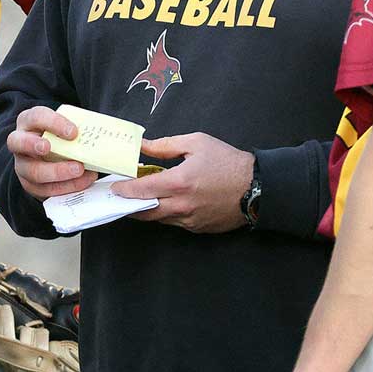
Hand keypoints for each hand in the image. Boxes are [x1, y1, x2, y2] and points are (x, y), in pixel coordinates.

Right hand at [7, 106, 97, 199]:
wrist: (52, 155)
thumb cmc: (61, 136)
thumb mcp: (64, 127)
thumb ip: (74, 129)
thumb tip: (100, 134)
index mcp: (28, 121)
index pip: (36, 117)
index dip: (53, 123)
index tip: (73, 132)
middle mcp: (19, 142)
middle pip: (18, 142)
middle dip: (35, 145)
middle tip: (51, 149)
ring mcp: (22, 165)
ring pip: (32, 172)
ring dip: (57, 172)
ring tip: (79, 170)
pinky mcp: (30, 185)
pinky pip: (44, 190)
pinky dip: (65, 187)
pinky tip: (81, 182)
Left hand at [112, 133, 253, 233]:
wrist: (257, 187)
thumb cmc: (228, 162)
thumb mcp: (197, 143)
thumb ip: (166, 145)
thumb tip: (143, 145)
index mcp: (179, 182)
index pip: (141, 190)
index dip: (124, 189)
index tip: (115, 187)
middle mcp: (181, 205)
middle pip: (144, 211)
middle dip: (129, 204)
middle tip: (120, 197)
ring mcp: (189, 220)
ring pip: (158, 219)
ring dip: (147, 210)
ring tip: (140, 198)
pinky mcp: (198, 228)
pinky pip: (175, 223)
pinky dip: (166, 214)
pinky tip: (166, 203)